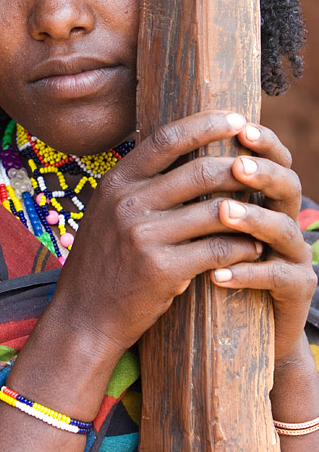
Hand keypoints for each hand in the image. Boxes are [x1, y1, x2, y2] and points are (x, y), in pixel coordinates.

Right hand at [50, 110, 268, 358]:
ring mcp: (144, 236)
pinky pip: (217, 250)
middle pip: (199, 171)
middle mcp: (128, 203)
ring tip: (265, 213)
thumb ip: (139, 184)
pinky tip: (252, 249)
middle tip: (263, 169)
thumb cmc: (103, 260)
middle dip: (239, 168)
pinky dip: (241, 248)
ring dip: (248, 212)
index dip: (206, 124)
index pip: (167, 138)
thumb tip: (181, 151)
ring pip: (215, 211)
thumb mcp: (107, 210)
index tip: (237, 118)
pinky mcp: (163, 270)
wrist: (82, 315)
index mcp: (116, 182)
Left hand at [210, 121, 316, 362]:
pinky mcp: (296, 289)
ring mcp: (293, 254)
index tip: (239, 126)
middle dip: (262, 173)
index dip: (262, 140)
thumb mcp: (198, 219)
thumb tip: (155, 141)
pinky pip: (278, 278)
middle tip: (238, 166)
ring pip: (284, 229)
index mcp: (264, 195)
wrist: (234, 325)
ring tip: (224, 213)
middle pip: (287, 185)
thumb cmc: (206, 260)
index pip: (272, 157)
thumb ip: (192, 186)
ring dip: (254, 219)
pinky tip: (218, 275)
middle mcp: (284, 218)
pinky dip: (248, 274)